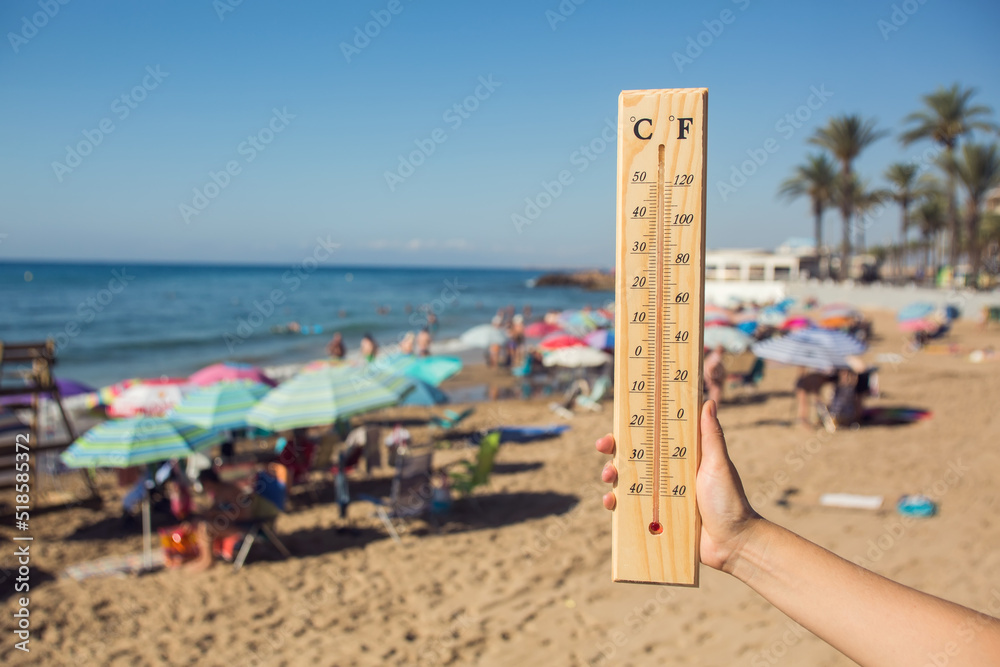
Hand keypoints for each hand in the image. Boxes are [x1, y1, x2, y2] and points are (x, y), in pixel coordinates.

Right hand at [595, 400, 761, 571]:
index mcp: (678, 459)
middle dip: (612, 450)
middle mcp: (665, 476)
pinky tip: (611, 502)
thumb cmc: (730, 501)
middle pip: (631, 458)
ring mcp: (657, 498)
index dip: (631, 430)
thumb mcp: (719, 465)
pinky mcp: (654, 519)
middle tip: (603, 446)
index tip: (617, 424)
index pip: (650, 438)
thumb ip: (711, 436)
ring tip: (608, 476)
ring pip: (625, 482)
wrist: (733, 543)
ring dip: (610, 475)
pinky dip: (615, 504)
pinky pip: (628, 510)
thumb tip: (709, 402)